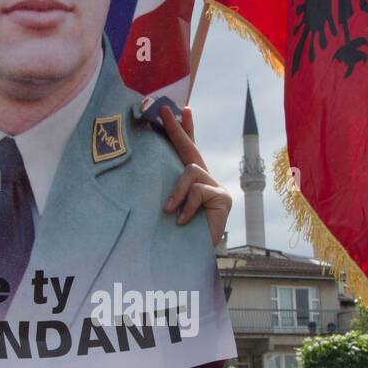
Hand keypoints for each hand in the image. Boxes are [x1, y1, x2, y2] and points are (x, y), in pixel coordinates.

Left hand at [160, 106, 231, 247]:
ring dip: (177, 191)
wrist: (189, 259)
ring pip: (191, 171)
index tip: (174, 108)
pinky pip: (198, 191)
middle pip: (191, 149)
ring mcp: (216, 188)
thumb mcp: (167, 207)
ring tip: (169, 211)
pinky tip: (181, 221)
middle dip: (177, 129)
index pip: (187, 150)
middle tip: (163, 109)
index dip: (183, 129)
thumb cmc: (174, 236)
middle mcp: (205, 180)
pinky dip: (186, 205)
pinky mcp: (223, 198)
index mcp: (191, 182)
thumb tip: (144, 165)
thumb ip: (165, 190)